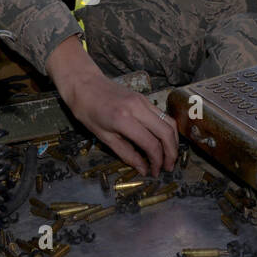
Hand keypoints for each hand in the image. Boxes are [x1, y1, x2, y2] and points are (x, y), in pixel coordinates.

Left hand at [46, 36, 177, 175]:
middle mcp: (137, 108)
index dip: (156, 161)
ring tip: (169, 157)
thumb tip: (143, 169)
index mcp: (123, 120)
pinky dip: (166, 131)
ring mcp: (143, 101)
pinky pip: (162, 116)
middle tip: (167, 168)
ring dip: (173, 142)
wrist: (84, 84)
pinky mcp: (145, 99)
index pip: (151, 144)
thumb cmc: (87, 111)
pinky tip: (162, 142)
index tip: (154, 173)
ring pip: (169, 122)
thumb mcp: (103, 137)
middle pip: (166, 132)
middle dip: (171, 153)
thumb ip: (126, 153)